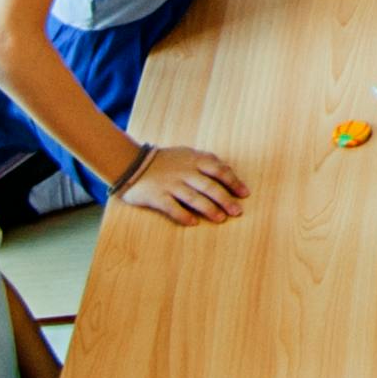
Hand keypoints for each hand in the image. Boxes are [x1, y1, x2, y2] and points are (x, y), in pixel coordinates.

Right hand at [119, 144, 248, 225]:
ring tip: (221, 219)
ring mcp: (170, 184)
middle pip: (209, 186)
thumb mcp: (187, 154)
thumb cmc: (166, 161)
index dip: (233, 182)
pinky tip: (193, 223)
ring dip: (209, 209)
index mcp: (194, 160)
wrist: (132, 164)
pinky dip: (183, 215)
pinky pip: (171, 207)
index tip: (244, 194)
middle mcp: (184, 172)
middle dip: (225, 199)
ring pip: (193, 197)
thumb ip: (207, 161)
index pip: (218, 170)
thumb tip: (229, 170)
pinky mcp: (156, 196)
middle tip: (237, 211)